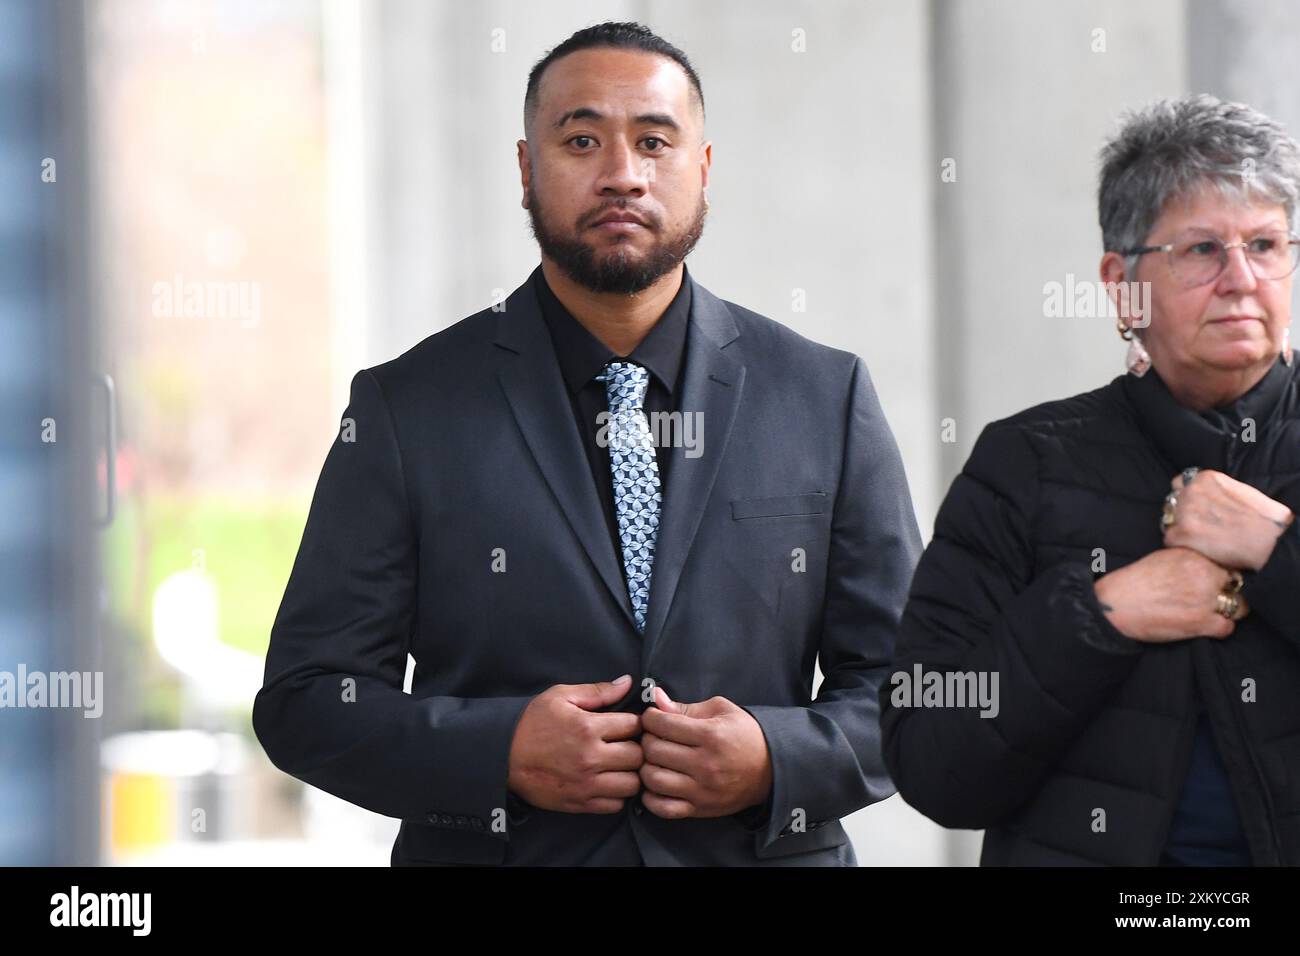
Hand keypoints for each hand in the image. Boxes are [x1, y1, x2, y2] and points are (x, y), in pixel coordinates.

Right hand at [506, 675, 643, 813]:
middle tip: (627, 745)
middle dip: (636, 748)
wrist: (502, 757)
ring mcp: (586, 784)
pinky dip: (617, 794)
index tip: (628, 725)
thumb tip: (627, 683)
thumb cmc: (531, 723)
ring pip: (632, 784)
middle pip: (637, 756)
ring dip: (630, 774)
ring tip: (620, 765)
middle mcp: (590, 758)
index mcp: (588, 727)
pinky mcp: (579, 804)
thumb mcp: (560, 696)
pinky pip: (615, 805)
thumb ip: (597, 691)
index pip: (634, 726)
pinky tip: (608, 782)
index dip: (635, 723)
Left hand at [637, 687, 772, 818]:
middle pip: (654, 751)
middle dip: (646, 740)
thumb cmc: (744, 735)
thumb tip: (656, 698)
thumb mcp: (721, 711)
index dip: (650, 718)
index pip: (662, 724)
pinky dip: (651, 798)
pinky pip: (663, 808)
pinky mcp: (700, 808)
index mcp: (711, 735)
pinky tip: (655, 785)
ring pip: (654, 779)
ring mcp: (702, 790)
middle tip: (652, 737)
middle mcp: (705, 764)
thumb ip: (686, 707)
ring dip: (646, 767)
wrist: (772, 769)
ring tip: (653, 760)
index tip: (652, 718)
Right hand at [1093, 547, 1247, 642]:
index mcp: (1194, 556)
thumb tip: (1211, 564)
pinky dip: (1219, 628)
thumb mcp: (1164, 557)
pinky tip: (1204, 624)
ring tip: (1212, 611)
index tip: (1220, 580)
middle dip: (1230, 591)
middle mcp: (1203, 575)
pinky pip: (1227, 628)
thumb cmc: (1135, 582)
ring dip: (1229, 610)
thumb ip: (1191, 558)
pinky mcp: (1200, 623)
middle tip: (1217, 597)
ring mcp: (1204, 600)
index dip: (1226, 574)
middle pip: (1238, 584)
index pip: (1230, 563)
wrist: (1116, 606)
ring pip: (1239, 607)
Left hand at [1164, 468, 1293, 570]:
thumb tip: (1209, 491)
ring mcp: (1181, 513)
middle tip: (1198, 525)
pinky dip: (1180, 544)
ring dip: (1179, 527)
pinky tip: (1197, 548)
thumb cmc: (1263, 519)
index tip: (1195, 507)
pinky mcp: (1176, 535)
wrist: (1269, 544)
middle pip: (1173, 501)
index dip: (1187, 496)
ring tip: (1198, 538)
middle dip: (1182, 512)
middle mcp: (1189, 492)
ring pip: (1169, 519)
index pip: (1181, 483)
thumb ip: (1219, 489)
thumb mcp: (1241, 491)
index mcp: (1205, 478)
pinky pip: (1170, 538)